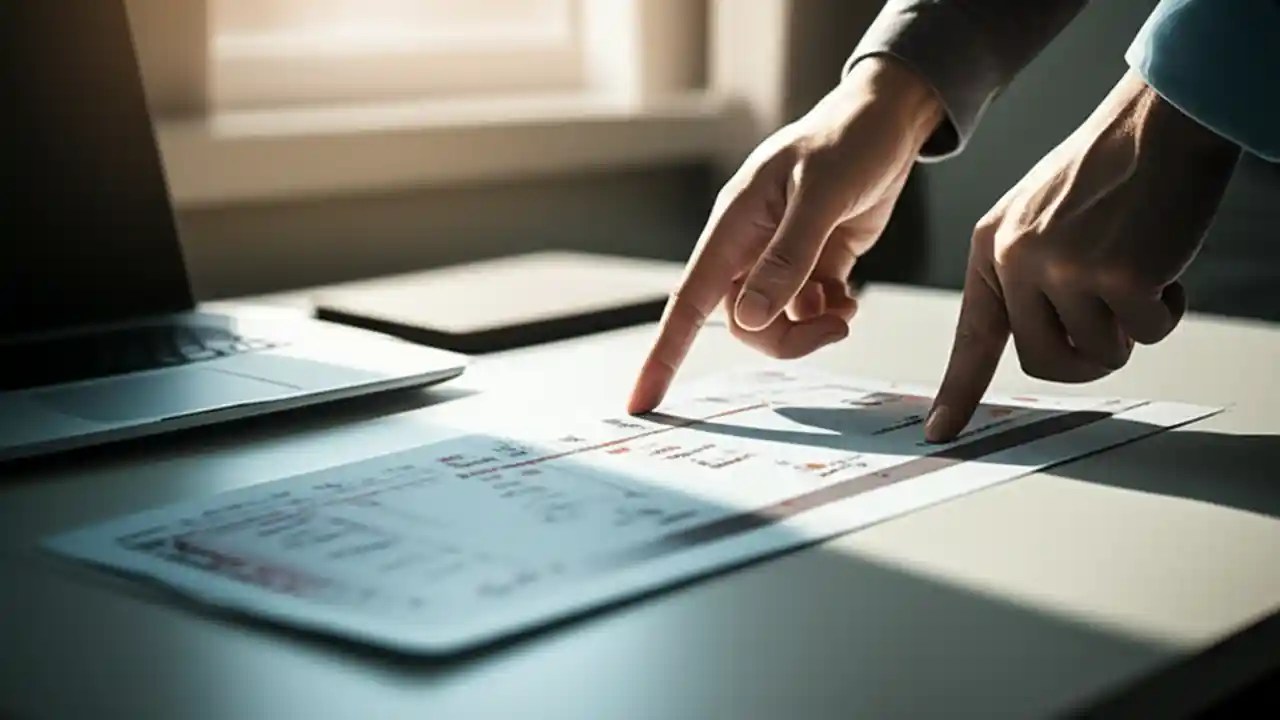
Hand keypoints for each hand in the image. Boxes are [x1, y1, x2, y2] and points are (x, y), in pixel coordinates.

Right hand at [627, 57, 942, 412]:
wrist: (887, 121)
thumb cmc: (848, 141)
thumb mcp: (821, 193)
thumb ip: (789, 256)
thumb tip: (751, 318)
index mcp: (733, 226)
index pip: (687, 302)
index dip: (663, 355)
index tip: (642, 403)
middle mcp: (748, 247)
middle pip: (743, 325)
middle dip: (787, 338)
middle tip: (837, 323)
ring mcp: (779, 257)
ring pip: (774, 324)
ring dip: (812, 328)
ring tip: (847, 308)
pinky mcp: (812, 263)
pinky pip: (804, 311)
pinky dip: (829, 315)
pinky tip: (850, 296)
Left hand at [926, 70, 1240, 441]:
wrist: (1159, 119)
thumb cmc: (1108, 169)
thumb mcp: (1038, 215)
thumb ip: (1027, 273)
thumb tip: (1046, 340)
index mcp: (992, 247)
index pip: (972, 333)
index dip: (958, 391)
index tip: (941, 433)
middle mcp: (1017, 260)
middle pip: (1043, 362)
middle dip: (1083, 358)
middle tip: (1113, 321)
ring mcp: (1064, 268)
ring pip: (1101, 353)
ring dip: (1131, 324)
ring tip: (1138, 266)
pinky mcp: (1118, 275)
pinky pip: (1149, 333)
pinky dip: (1168, 309)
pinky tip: (1164, 260)